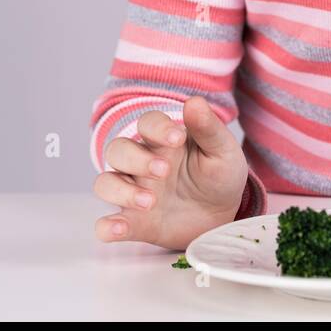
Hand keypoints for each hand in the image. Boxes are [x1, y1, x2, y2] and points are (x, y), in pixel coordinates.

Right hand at [93, 95, 248, 250]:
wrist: (224, 214)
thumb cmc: (220, 174)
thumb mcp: (222, 151)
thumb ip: (208, 128)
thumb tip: (194, 101)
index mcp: (163, 140)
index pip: (147, 123)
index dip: (158, 128)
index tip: (177, 138)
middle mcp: (142, 163)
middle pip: (118, 150)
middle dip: (137, 159)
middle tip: (164, 171)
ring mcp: (135, 192)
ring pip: (106, 183)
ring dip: (120, 191)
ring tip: (149, 203)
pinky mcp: (135, 222)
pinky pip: (109, 223)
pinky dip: (107, 226)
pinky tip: (116, 229)